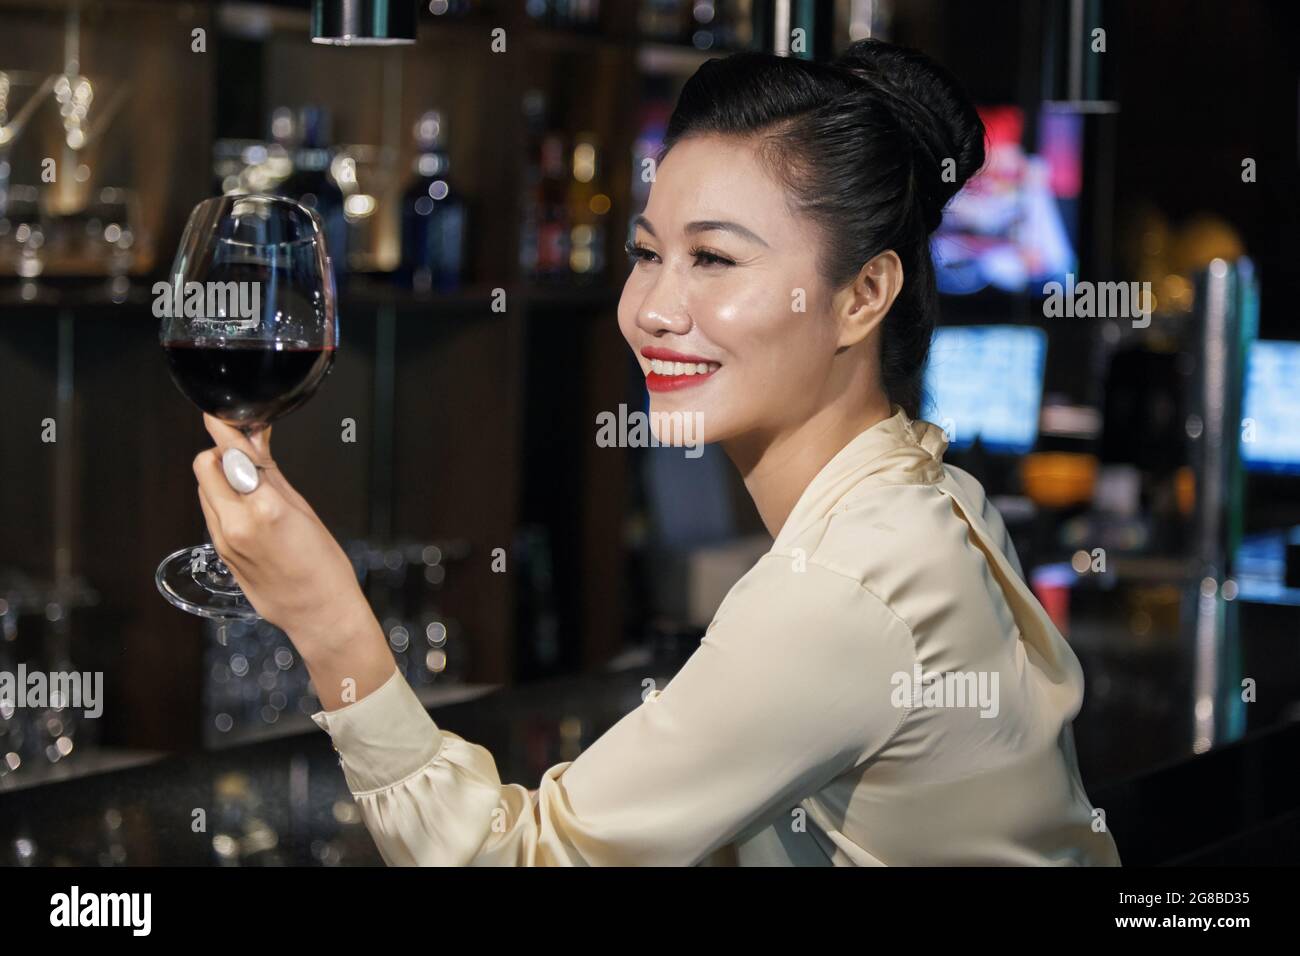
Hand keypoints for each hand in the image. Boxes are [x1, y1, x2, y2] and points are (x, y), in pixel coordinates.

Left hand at [192, 414, 371, 650]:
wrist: (318, 614)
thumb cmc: (324, 565)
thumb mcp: (303, 509)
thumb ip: (269, 472)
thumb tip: (253, 440)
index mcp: (263, 509)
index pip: (229, 454)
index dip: (223, 429)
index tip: (220, 414)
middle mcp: (235, 524)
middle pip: (204, 467)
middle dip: (221, 455)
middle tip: (246, 456)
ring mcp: (222, 541)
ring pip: (204, 489)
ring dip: (220, 478)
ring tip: (252, 486)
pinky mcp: (218, 554)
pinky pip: (210, 514)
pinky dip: (223, 501)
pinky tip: (249, 509)